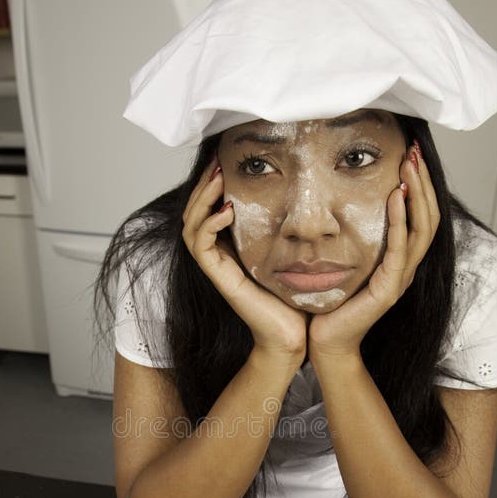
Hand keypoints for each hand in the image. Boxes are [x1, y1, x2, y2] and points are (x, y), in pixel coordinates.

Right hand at [182, 161, 307, 362]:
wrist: (294, 336)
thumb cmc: (296, 298)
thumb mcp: (292, 252)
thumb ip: (288, 228)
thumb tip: (306, 194)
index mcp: (233, 248)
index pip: (209, 210)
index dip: (212, 185)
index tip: (227, 160)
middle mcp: (220, 256)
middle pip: (193, 213)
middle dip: (203, 185)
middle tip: (218, 161)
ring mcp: (218, 269)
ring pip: (190, 226)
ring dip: (201, 199)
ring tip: (218, 178)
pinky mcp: (221, 280)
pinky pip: (201, 247)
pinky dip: (209, 225)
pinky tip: (227, 211)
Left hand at [308, 146, 439, 358]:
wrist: (324, 340)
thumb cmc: (330, 302)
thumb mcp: (345, 260)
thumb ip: (352, 235)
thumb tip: (339, 200)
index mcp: (398, 261)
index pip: (421, 216)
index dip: (420, 186)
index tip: (410, 156)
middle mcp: (405, 268)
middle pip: (429, 218)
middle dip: (424, 182)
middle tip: (415, 152)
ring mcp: (400, 279)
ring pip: (422, 229)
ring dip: (417, 195)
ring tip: (409, 167)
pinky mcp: (388, 289)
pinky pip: (399, 250)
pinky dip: (400, 221)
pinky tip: (395, 198)